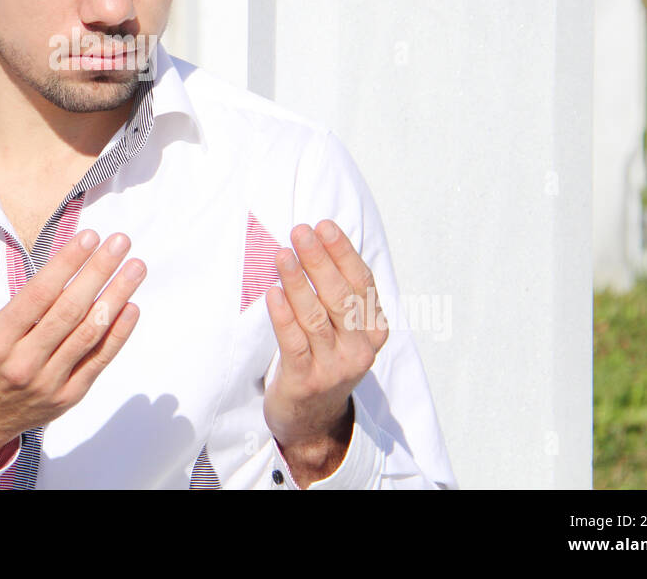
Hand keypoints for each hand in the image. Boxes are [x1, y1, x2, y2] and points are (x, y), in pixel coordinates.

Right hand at [0, 229, 145, 479]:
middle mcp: (23, 363)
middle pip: (70, 310)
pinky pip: (98, 361)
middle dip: (99, 271)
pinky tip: (131, 306)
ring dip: (116, 297)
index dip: (66, 264)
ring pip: (90, 334)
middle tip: (120, 242)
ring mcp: (48, 383)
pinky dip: (118, 334)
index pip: (38, 295)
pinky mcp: (67, 397)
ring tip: (135, 267)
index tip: (89, 236)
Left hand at [263, 220, 387, 466]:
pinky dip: (283, 315)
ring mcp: (334, 368)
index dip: (343, 252)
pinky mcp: (306, 381)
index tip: (324, 226)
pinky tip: (273, 292)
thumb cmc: (323, 359)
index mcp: (374, 330)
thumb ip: (337, 293)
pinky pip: (293, 343)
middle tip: (300, 232)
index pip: (362, 283)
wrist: (312, 419)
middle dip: (319, 260)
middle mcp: (360, 350)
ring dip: (298, 282)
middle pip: (339, 296)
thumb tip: (317, 240)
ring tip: (282, 254)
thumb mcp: (343, 329)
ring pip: (316, 317)